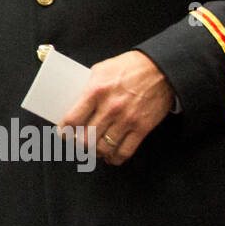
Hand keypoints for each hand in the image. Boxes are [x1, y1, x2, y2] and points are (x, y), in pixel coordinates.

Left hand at [59, 50, 173, 165]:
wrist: (161, 69)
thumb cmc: (130, 67)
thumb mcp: (102, 69)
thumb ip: (88, 87)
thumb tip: (74, 102)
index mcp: (96, 91)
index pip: (72, 119)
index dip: (64, 131)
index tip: (63, 133)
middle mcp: (110, 108)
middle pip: (86, 139)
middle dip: (79, 144)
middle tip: (78, 142)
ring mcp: (127, 120)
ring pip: (103, 149)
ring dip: (96, 152)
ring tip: (93, 149)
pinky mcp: (142, 128)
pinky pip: (125, 152)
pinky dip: (115, 158)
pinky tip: (110, 156)